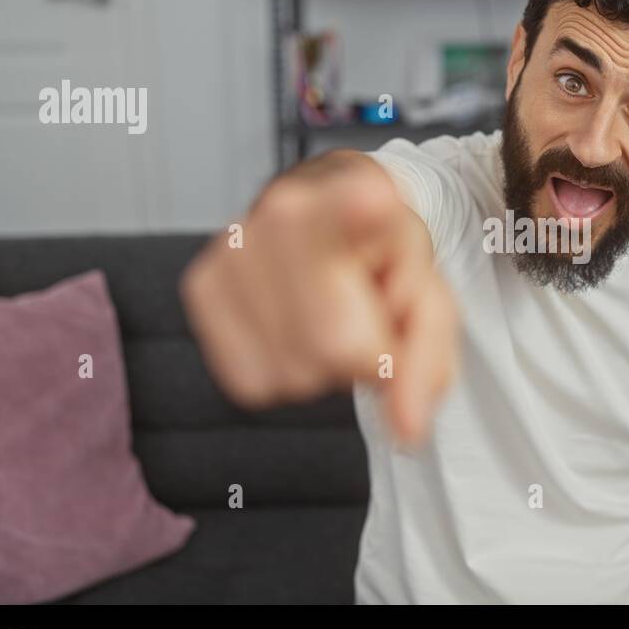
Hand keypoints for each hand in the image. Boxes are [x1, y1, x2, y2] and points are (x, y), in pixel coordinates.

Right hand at [180, 152, 458, 446]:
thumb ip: (424, 364)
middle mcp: (282, 215)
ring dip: (318, 366)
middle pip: (331, 347)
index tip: (375, 200)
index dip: (359, 212)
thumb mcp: (428, 301)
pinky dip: (280, 369)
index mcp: (356, 196)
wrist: (331, 210)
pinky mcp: (201, 285)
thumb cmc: (382, 256)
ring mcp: (233, 249)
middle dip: (361, 357)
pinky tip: (290, 324)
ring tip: (326, 313)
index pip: (349, 209)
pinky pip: (249, 381)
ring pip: (289, 372)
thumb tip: (406, 431)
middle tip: (362, 317)